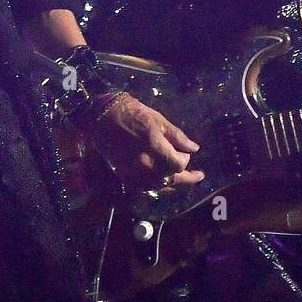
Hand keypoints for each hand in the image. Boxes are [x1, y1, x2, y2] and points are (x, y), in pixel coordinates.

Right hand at [86, 93, 203, 190]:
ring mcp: (134, 173)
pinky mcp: (125, 176)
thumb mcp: (158, 120)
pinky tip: (163, 182)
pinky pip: (145, 188)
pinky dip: (156, 186)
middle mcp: (146, 165)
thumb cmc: (131, 113)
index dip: (186, 159)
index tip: (186, 151)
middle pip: (172, 179)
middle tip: (199, 176)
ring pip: (160, 186)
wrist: (102, 118)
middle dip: (186, 176)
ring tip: (183, 180)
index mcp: (155, 149)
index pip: (179, 164)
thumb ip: (177, 136)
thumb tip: (194, 148)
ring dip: (172, 183)